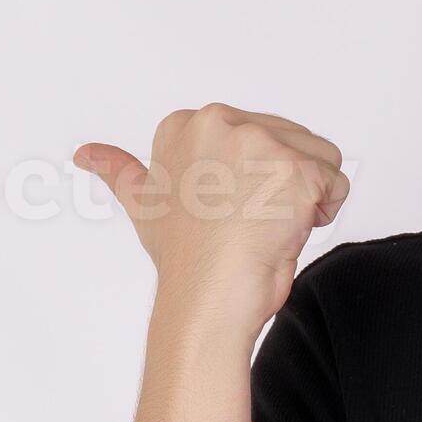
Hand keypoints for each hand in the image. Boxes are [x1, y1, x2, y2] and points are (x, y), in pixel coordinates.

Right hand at [75, 105, 349, 331]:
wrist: (205, 298)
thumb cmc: (184, 259)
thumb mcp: (144, 204)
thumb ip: (118, 170)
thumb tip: (85, 153)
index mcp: (185, 123)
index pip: (255, 132)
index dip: (251, 176)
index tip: (224, 206)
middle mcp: (221, 122)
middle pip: (291, 141)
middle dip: (281, 185)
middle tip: (247, 221)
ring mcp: (258, 144)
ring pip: (319, 158)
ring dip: (306, 198)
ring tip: (267, 225)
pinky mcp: (295, 170)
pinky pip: (336, 184)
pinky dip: (322, 214)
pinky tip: (285, 231)